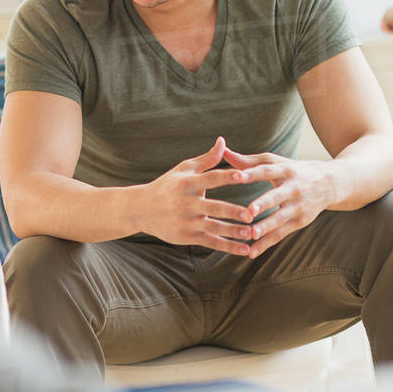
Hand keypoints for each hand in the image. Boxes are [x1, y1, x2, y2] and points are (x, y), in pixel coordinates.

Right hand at [138, 137, 255, 254]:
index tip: (243, 176)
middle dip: (231, 211)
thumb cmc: (167, 186)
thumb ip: (207, 159)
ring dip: (233, 231)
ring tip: (252, 233)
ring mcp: (186, 222)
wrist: (140, 209)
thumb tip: (223, 141)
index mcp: (187, 183)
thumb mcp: (183, 170)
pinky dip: (228, 247)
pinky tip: (245, 250)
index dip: (227, 177)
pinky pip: (211, 242)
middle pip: (213, 207)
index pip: (210, 179)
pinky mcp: (186, 237)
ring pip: (214, 228)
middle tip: (250, 214)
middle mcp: (186, 203)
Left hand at [223, 148, 334, 257]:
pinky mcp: (300, 221)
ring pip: (280, 219)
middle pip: (277, 196)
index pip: (267, 170)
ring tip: (251, 235)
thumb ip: (248, 160)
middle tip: (248, 211)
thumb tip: (222, 150)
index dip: (252, 173)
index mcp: (285, 170)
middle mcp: (293, 188)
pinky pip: (281, 234)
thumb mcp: (276, 162)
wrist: (330, 184)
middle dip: (263, 204)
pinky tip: (252, 252)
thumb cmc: (293, 171)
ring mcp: (298, 207)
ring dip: (266, 228)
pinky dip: (267, 243)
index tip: (237, 176)